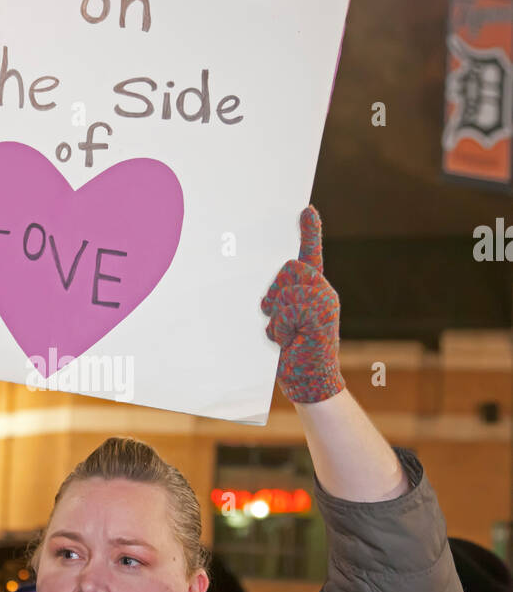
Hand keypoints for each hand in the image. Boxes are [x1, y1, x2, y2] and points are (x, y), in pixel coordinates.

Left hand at [260, 205, 344, 404]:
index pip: (310, 255)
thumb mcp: (280, 322)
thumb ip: (279, 301)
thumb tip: (263, 295)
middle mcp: (324, 292)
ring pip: (288, 289)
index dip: (310, 232)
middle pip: (290, 268)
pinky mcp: (323, 317)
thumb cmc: (292, 353)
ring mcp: (327, 303)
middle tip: (277, 318)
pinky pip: (288, 309)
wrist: (310, 382)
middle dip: (276, 292)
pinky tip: (290, 341)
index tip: (306, 209)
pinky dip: (281, 328)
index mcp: (313, 290)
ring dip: (277, 315)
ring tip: (287, 334)